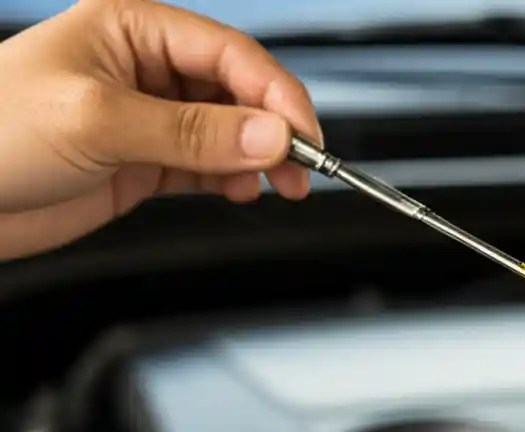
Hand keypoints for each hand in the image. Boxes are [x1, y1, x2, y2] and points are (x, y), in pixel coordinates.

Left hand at [0, 0, 320, 258]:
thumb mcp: (99, 121)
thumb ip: (191, 132)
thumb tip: (268, 135)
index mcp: (133, 27)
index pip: (230, 52)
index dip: (276, 92)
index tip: (304, 135)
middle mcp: (145, 67)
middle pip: (240, 90)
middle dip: (274, 129)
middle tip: (301, 168)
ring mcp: (148, 116)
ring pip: (231, 131)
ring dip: (260, 158)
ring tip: (277, 185)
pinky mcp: (145, 161)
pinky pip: (211, 165)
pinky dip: (235, 179)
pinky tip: (243, 190)